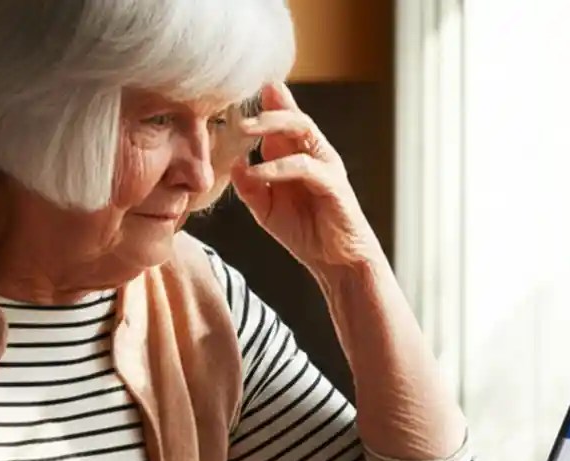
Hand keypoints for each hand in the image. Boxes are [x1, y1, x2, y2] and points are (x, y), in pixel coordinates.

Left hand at [230, 83, 381, 273]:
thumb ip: (250, 186)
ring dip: (272, 125)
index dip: (264, 104)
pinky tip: (257, 172)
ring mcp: (326, 165)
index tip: (237, 91)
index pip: (282, 120)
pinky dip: (278, 167)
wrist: (336, 260)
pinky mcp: (333, 184)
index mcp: (296, 154)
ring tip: (244, 130)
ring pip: (303, 130)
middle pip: (293, 116)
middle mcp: (313, 153)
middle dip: (266, 109)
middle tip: (237, 111)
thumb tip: (233, 163)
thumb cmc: (305, 230)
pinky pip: (304, 166)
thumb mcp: (266, 208)